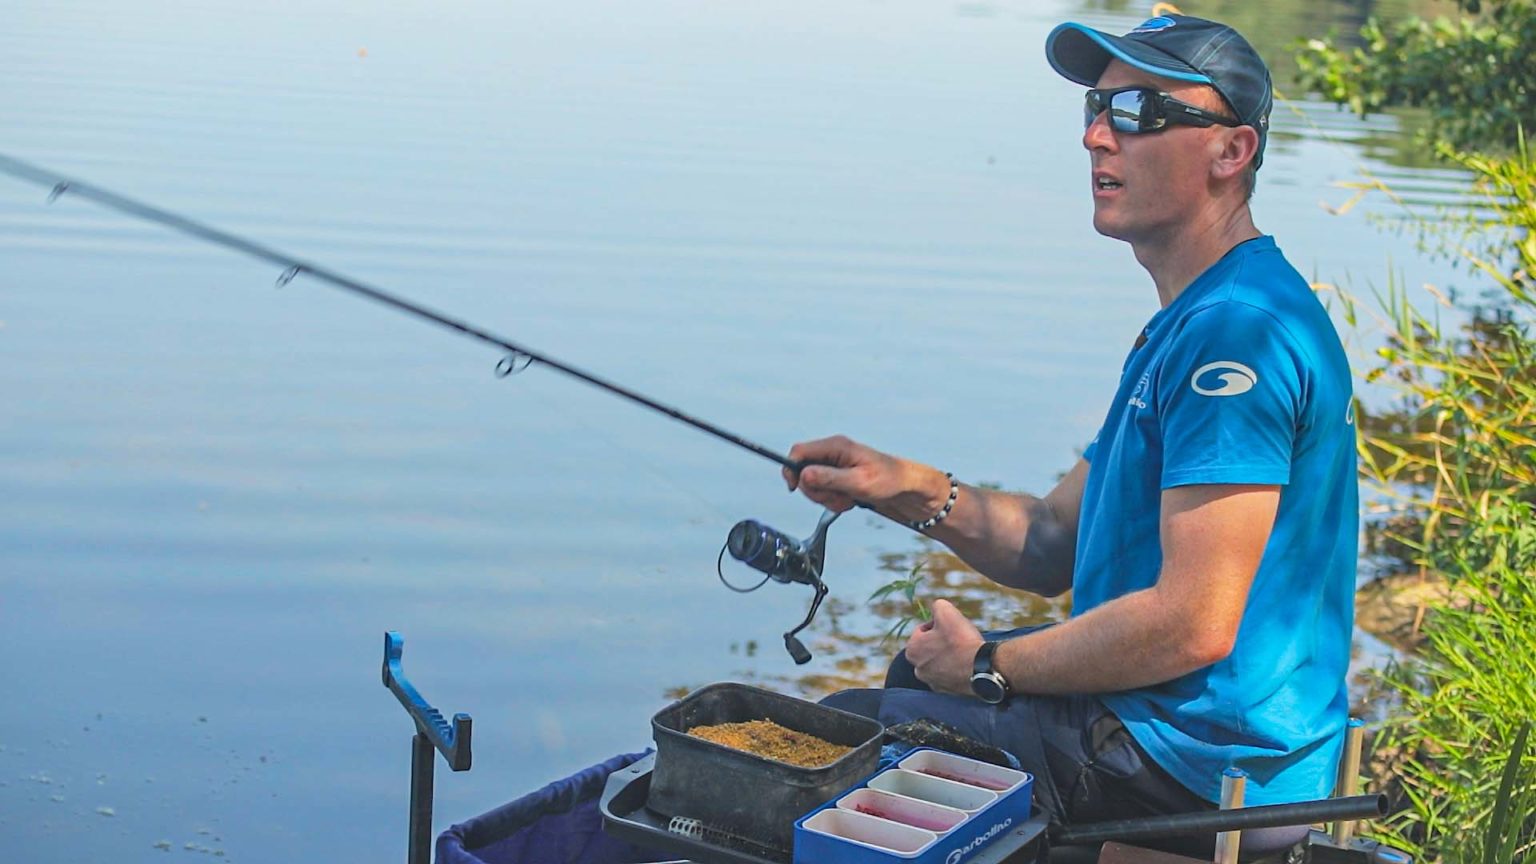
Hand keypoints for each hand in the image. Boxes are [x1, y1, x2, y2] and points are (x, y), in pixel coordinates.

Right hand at [783, 435, 949, 520]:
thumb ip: (829, 478)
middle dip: (815, 491)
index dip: (791, 469)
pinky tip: (849, 500)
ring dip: (826, 498)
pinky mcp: (838, 475)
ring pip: (812, 484)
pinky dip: (833, 500)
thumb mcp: (858, 482)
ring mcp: (834, 464)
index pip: (799, 451)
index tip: (794, 488)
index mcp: (836, 446)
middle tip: (836, 498)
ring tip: (847, 500)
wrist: (904, 487)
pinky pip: (823, 490)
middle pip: (803, 471)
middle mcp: (832, 452)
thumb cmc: (887, 480)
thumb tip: (804, 475)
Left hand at [903, 599, 984, 695]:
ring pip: (940, 661)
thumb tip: (936, 608)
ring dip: (950, 655)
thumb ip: (936, 606)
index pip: (923, 629)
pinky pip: (951, 675)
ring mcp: (933, 683)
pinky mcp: (947, 692)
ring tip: (965, 652)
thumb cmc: (961, 640)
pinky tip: (968, 665)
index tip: (952, 626)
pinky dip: (957, 669)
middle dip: (942, 641)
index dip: (938, 623)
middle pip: (931, 647)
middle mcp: (918, 669)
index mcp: (912, 650)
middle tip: (959, 638)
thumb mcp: (946, 611)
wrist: (982, 669)